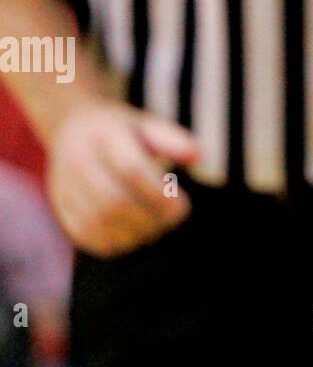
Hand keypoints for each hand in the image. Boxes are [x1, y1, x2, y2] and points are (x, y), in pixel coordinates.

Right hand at [45, 99, 201, 257]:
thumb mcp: (147, 124)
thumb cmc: (122, 129)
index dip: (159, 194)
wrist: (73, 126)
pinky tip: (134, 235)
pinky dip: (113, 242)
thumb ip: (173, 139)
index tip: (183, 206)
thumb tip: (198, 158)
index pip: (131, 169)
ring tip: (155, 228)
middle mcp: (79, 160)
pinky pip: (84, 234)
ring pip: (96, 223)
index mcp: (104, 134)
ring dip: (132, 234)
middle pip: (112, 201)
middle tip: (172, 219)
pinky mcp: (60, 206)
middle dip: (148, 218)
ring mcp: (64, 185)